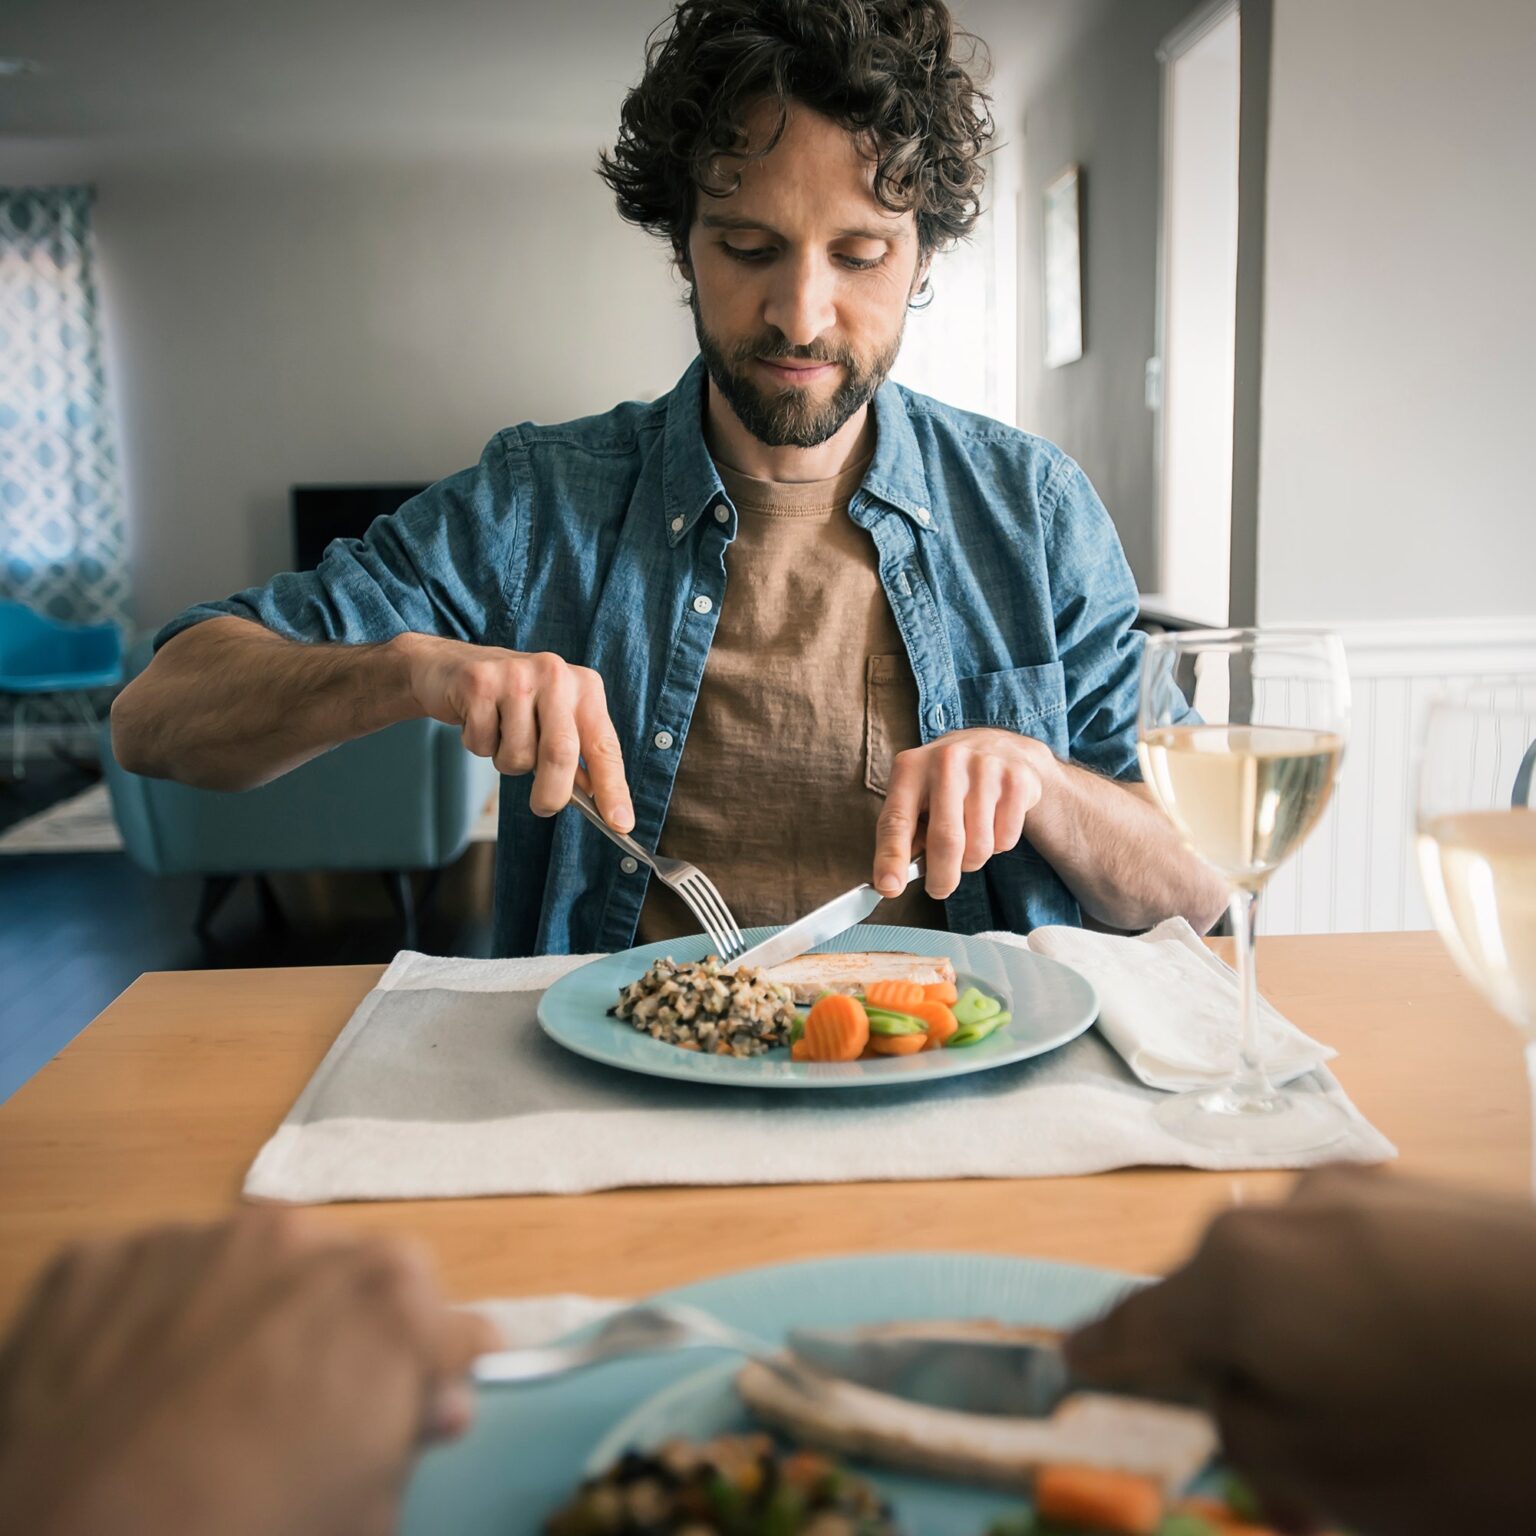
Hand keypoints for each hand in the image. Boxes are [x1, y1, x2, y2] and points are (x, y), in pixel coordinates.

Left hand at [0, 1210, 499, 1535]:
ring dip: (247, 1314)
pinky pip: (151, 1280)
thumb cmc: (243, 1533)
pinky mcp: (97, 1261)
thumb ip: (411, 1434)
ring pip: (246, 1265)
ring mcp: (191, 1240)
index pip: (450, 1322)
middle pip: (348, 1276)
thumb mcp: (368, 1512)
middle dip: (339, 1331)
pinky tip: (134, 1394)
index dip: (436, 1370)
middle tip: (303, 1410)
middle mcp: (299, 1238)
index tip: (422, 1402)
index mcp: (389, 1295)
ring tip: (208, 1400)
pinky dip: (151, 1323)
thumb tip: (431, 1401)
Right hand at [399, 635, 632, 829]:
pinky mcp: (479, 684)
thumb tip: (594, 802)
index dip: (613, 788)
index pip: (604, 745)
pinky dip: (479, 746)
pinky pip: (483, 744)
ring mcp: (516, 676)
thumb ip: (575, 756)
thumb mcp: (552, 720)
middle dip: (552, 793)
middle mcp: (555, 675)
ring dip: (507, 762)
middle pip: (560, 753)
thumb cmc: (511, 702)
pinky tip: (478, 721)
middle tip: (544, 807)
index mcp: (584, 687)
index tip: (621, 824)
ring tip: (501, 737)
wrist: (451, 668)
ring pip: (518, 754)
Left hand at [872, 728, 1048, 899]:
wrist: (1000, 746)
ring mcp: (984, 769)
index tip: (889, 887)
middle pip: (945, 842)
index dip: (891, 858)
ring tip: (969, 841)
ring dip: (972, 861)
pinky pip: (1006, 840)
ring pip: (978, 847)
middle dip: (942, 878)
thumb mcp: (916, 795)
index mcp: (910, 768)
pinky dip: (998, 846)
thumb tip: (895, 880)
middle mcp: (946, 762)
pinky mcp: (1017, 781)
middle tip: (939, 888)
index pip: (896, 821)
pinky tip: (993, 823)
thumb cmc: (946, 782)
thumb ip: (906, 834)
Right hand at [1064, 1167, 1535, 1535]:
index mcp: (1232, 1276)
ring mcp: (1354, 1188)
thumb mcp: (1333, 1476)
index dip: (1102, 1355)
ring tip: (1374, 1398)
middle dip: (1236, 1360)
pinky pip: (1355, 1249)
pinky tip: (1424, 1347)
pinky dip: (1362, 1297)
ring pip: (1292, 1268)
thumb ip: (1244, 1431)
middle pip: (1219, 1292)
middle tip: (1286, 1442)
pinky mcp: (1426, 1189)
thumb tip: (1229, 1393)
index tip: (1072, 1361)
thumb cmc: (1468, 1425)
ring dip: (1305, 1327)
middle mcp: (1275, 1212)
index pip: (1134, 1324)